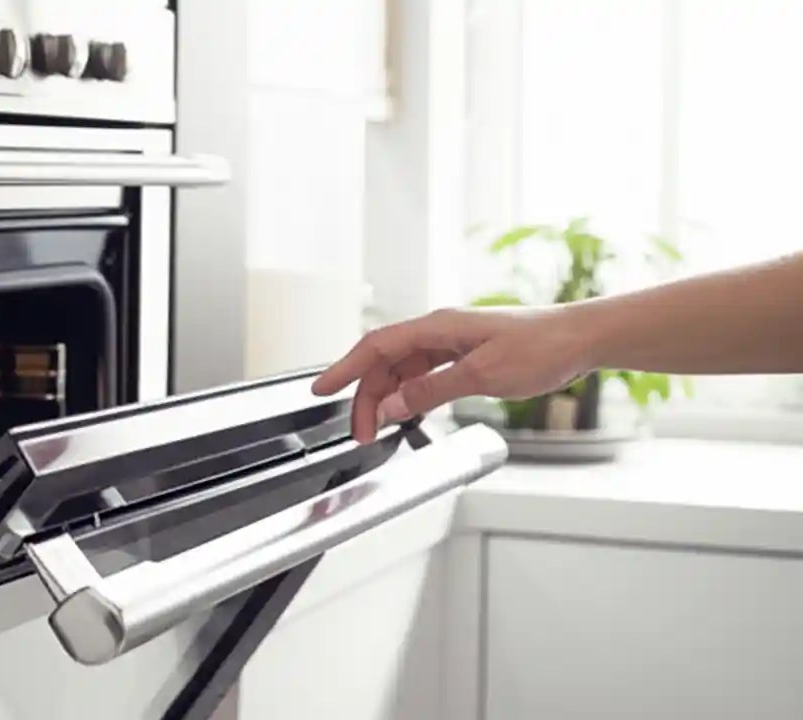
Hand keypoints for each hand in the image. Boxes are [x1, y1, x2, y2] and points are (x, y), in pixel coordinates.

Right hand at [310, 305, 595, 441]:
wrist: (581, 340)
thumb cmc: (542, 346)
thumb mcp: (482, 375)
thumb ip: (431, 391)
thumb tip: (391, 405)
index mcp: (437, 326)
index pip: (375, 346)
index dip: (344, 368)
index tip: (321, 390)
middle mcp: (439, 331)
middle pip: (385, 363)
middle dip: (366, 397)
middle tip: (360, 432)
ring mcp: (451, 344)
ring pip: (403, 371)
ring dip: (388, 399)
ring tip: (381, 429)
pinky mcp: (465, 356)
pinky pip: (424, 375)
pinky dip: (411, 395)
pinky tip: (409, 412)